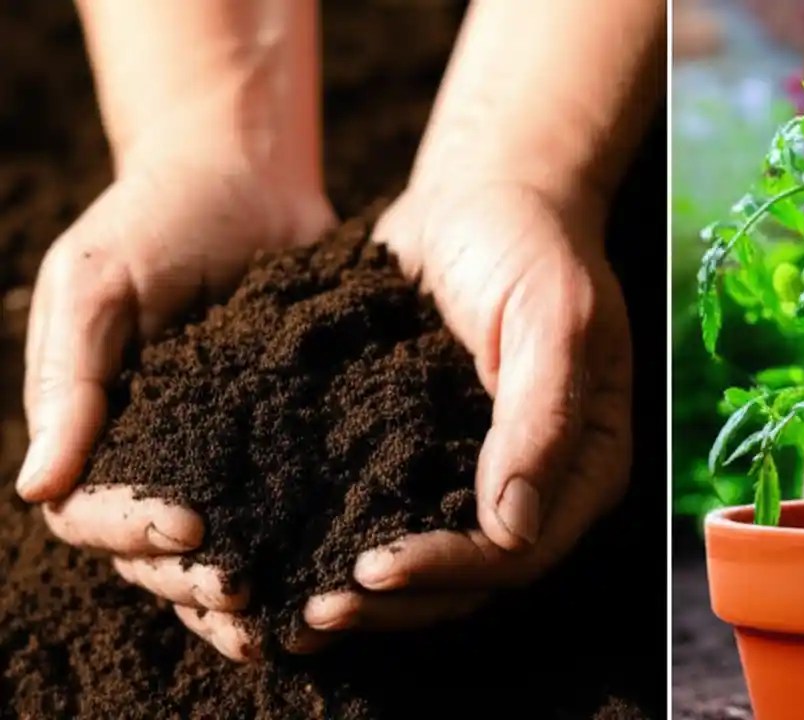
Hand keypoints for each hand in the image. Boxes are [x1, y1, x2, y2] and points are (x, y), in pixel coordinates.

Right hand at [19, 156, 332, 660]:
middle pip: (156, 554)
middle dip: (192, 583)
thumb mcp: (94, 283)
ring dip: (243, 594)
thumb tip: (37, 486)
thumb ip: (71, 379)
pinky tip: (335, 577)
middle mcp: (159, 453)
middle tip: (244, 595)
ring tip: (286, 623)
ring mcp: (225, 451)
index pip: (92, 511)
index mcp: (99, 426)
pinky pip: (289, 506)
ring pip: (221, 549)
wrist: (245, 177)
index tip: (189, 525)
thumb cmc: (154, 219)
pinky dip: (305, 548)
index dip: (130, 532)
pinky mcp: (289, 437)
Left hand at [299, 181, 632, 633]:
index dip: (451, 571)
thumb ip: (543, 418)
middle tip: (316, 612)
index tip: (373, 569)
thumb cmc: (528, 243)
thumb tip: (515, 528)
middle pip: (476, 577)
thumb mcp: (552, 317)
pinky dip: (351, 544)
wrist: (481, 193)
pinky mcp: (431, 455)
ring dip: (373, 595)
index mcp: (588, 461)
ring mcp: (486, 474)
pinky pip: (398, 517)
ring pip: (436, 562)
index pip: (522, 550)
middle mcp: (543, 482)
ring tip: (296, 606)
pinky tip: (296, 556)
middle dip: (401, 603)